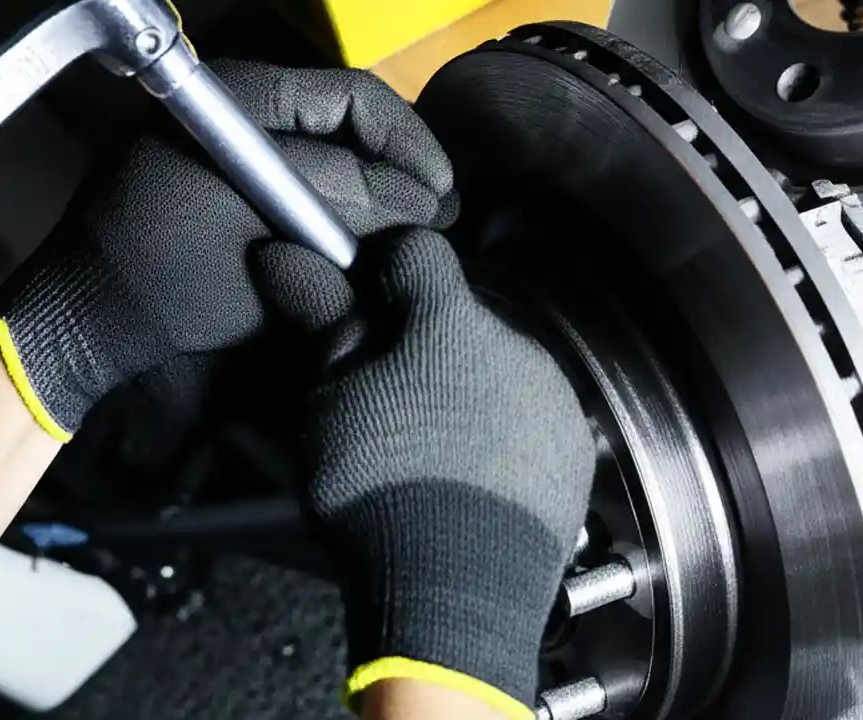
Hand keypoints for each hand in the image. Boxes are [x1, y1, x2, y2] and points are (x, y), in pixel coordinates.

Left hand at [0, 59, 454, 440]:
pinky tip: (367, 246)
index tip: (443, 196)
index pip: (354, 100)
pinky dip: (342, 210)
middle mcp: (239, 110)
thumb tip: (425, 203)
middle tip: (440, 219)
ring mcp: (235, 147)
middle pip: (349, 122)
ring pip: (333, 154)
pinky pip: (305, 183)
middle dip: (400, 169)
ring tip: (414, 236)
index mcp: (239, 102)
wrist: (92, 322)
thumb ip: (346, 207)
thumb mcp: (267, 242)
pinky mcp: (232, 185)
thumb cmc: (169, 282)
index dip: (409, 145)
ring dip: (377, 193)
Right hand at [273, 229, 594, 718]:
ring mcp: (553, 401)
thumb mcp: (326, 408)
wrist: (458, 591)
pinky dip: (502, 436)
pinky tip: (466, 478)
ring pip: (497, 371)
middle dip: (420, 345)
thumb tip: (289, 260)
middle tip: (378, 397)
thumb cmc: (384, 500)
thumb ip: (319, 324)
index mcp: (451, 325)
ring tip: (423, 453)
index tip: (359, 299)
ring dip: (463, 392)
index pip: (418, 251)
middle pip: (458, 318)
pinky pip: (532, 421)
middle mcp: (517, 349)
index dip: (381, 268)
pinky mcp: (573, 451)